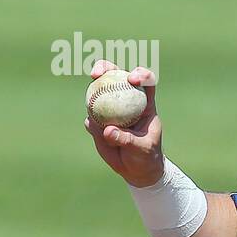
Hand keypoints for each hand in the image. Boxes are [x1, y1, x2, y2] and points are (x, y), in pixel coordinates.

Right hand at [83, 60, 163, 186]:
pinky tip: (92, 127)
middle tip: (97, 73)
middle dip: (105, 68)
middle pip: (115, 77)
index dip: (140, 74)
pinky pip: (91, 118)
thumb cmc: (146, 155)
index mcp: (145, 103)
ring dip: (92, 92)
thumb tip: (107, 130)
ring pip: (98, 94)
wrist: (136, 169)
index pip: (145, 82)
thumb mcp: (142, 148)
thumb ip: (126, 139)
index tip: (132, 79)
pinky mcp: (98, 122)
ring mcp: (110, 110)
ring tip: (90, 101)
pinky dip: (91, 121)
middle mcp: (126, 101)